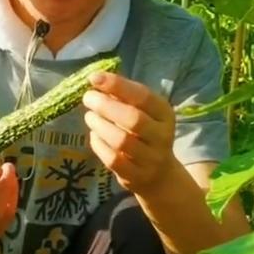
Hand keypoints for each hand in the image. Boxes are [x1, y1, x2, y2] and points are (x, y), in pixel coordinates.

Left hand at [82, 71, 176, 193]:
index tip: (94, 77)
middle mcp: (162, 136)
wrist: (160, 174)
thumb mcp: (143, 112)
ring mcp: (150, 159)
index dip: (117, 85)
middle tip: (88, 98)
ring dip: (99, 125)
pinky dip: (99, 144)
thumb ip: (123, 96)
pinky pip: (113, 159)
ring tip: (89, 116)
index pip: (143, 96)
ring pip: (121, 140)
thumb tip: (97, 80)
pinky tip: (95, 135)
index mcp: (165, 114)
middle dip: (105, 106)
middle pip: (133, 119)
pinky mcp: (136, 177)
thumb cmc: (145, 133)